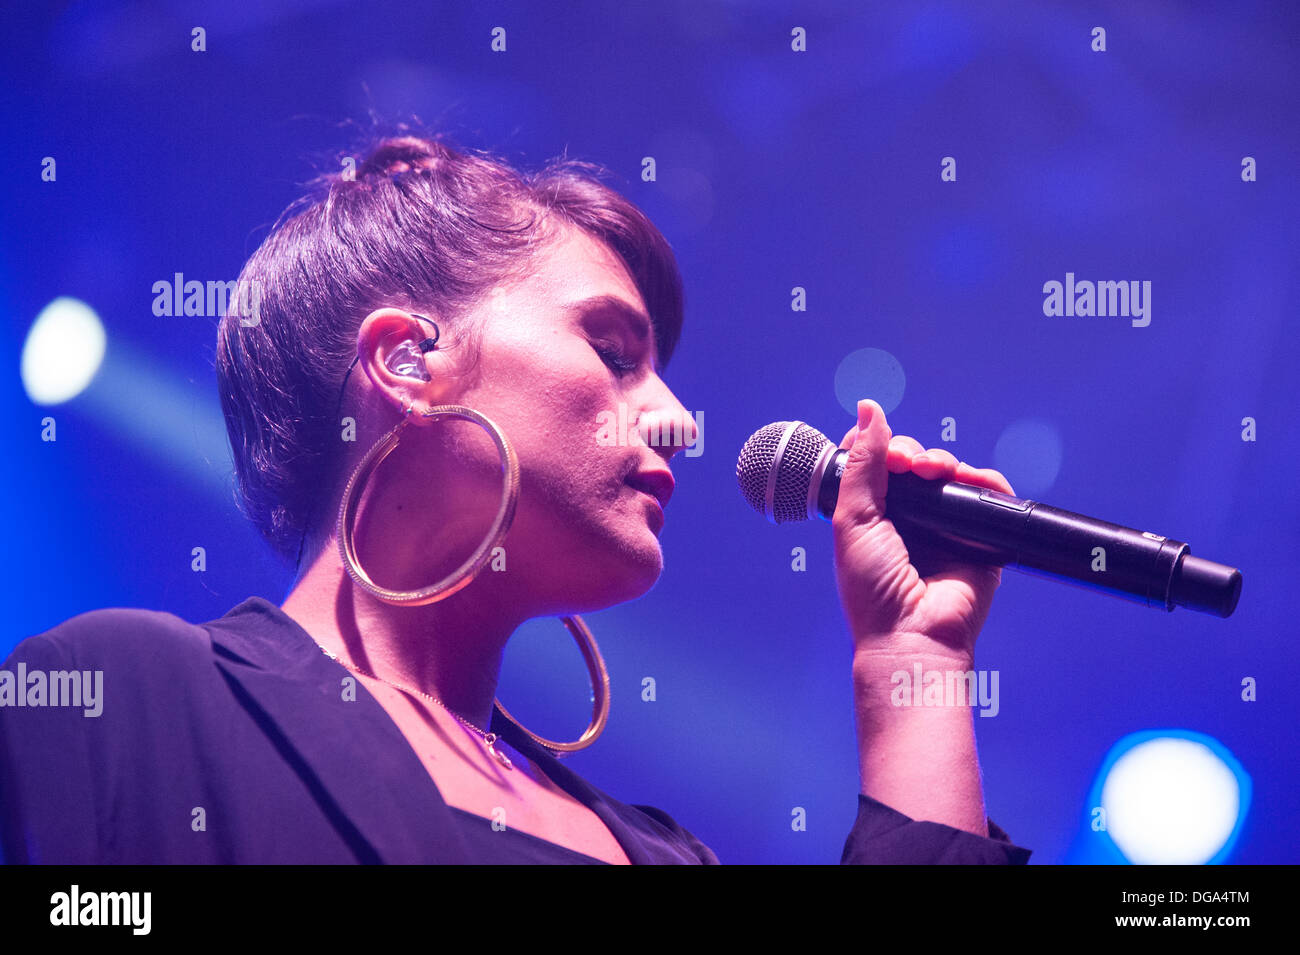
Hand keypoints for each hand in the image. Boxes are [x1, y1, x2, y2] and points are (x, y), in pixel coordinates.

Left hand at [832, 400, 1015, 664]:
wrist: (912, 633)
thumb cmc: (872, 590)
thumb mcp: (853, 520)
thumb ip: (861, 465)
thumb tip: (868, 409)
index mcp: (871, 513)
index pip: (876, 461)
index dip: (879, 445)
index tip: (881, 451)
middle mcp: (908, 516)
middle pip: (914, 459)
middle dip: (912, 451)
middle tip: (908, 464)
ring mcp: (944, 524)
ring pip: (949, 471)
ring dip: (943, 461)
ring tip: (935, 472)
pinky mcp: (979, 534)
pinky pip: (988, 493)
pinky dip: (984, 478)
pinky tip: (970, 478)